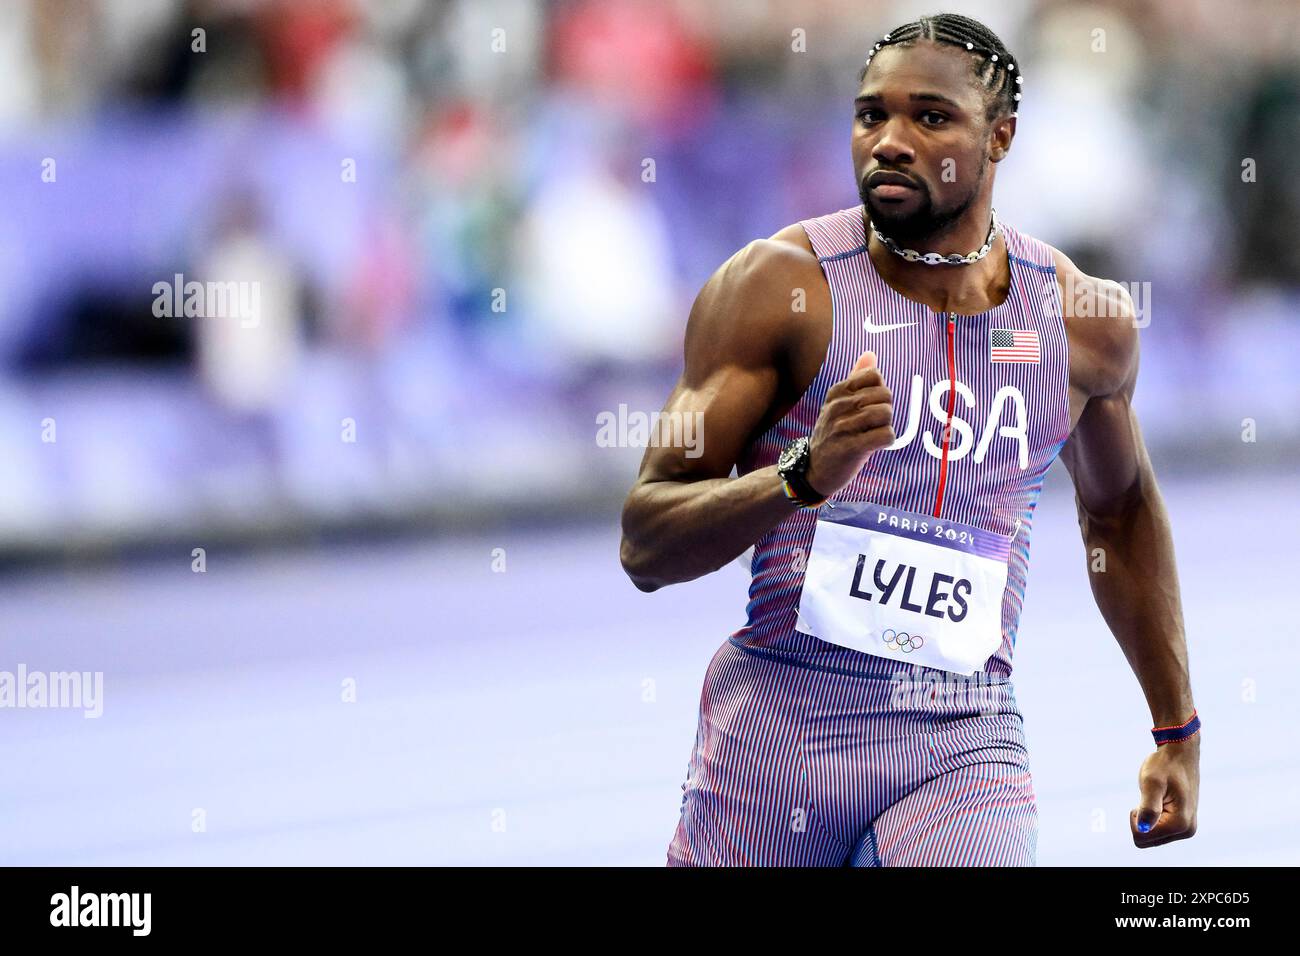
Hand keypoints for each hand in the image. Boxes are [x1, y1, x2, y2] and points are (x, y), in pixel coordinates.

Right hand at [804, 350, 894, 496]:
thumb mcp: (839, 404)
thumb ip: (856, 378)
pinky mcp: (851, 448)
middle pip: (885, 395)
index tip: (869, 405)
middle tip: (872, 424)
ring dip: (885, 427)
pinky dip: (886, 441)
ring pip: (886, 414)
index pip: (874, 376)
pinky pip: (886, 435)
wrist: (815, 470)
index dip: (879, 391)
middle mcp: (838, 406)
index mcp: (837, 392)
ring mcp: (842, 427)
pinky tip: (874, 445)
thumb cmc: (833, 435)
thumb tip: (870, 354)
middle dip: (885, 410)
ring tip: (871, 435)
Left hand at [1130, 735, 1199, 847]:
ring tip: (1158, 797)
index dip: (1136, 817)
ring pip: (1151, 836)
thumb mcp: (1151, 782)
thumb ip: (1148, 807)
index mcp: (1180, 824)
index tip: (1144, 798)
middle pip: (1146, 840)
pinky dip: (1153, 816)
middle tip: (1151, 797)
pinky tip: (1162, 800)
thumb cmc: (1164, 765)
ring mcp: (1186, 828)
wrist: (1180, 753)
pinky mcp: (1183, 824)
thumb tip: (1142, 829)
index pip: (1141, 836)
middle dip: (1141, 820)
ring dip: (1147, 817)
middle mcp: (1186, 831)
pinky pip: (1157, 830)